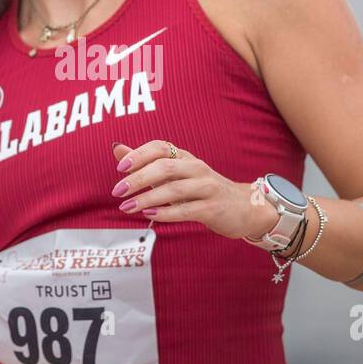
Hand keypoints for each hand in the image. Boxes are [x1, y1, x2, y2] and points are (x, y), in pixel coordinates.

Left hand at [109, 139, 278, 239]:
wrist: (244, 208)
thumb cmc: (201, 191)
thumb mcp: (175, 175)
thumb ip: (146, 163)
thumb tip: (117, 149)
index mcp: (186, 157)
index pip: (161, 147)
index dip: (139, 154)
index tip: (120, 167)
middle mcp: (196, 168)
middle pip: (165, 167)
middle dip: (138, 178)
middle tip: (117, 191)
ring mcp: (207, 188)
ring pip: (173, 189)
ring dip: (147, 198)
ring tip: (127, 207)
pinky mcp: (213, 208)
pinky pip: (186, 209)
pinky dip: (166, 213)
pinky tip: (150, 216)